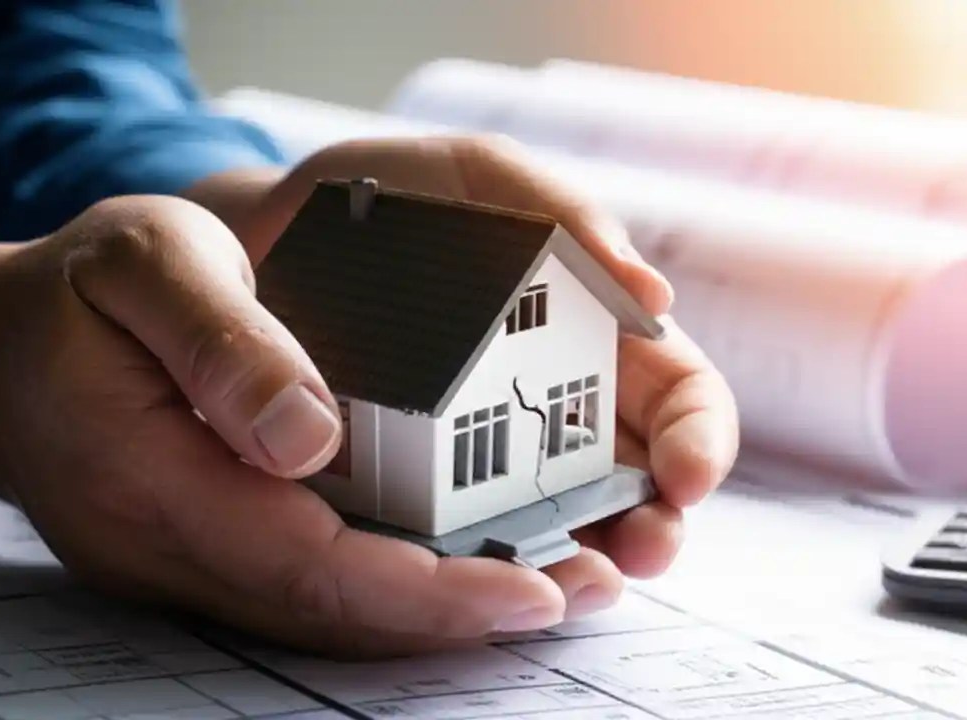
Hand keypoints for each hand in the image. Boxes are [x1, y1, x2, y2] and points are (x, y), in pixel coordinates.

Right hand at [0, 196, 574, 657]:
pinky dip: (396, 586)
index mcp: (153, 481)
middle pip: (333, 612)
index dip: (425, 590)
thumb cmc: (76, 295)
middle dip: (459, 615)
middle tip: (579, 588)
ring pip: (329, 615)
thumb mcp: (142, 266)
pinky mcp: (213, 556)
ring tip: (554, 580)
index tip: (530, 588)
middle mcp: (175, 550)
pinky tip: (468, 560)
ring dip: (439, 611)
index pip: (308, 564)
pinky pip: (313, 588)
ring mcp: (190, 567)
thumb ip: (220, 343)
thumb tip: (310, 433)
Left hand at [198, 137, 739, 615]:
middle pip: (634, 483)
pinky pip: (469, 544)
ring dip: (579, 560)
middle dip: (651, 523)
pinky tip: (480, 581)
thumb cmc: (391, 196)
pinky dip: (486, 567)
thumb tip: (650, 293)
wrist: (267, 237)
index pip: (677, 395)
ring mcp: (490, 455)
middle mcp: (554, 401)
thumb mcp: (478, 176)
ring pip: (560, 529)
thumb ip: (559, 206)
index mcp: (593, 329)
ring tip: (568, 581)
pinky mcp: (421, 494)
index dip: (699, 437)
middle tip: (640, 548)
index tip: (688, 474)